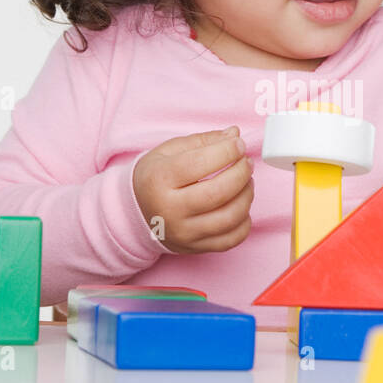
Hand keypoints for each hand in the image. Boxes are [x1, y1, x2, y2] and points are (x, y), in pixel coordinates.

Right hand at [132, 126, 253, 254]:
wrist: (136, 212)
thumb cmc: (156, 178)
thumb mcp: (169, 151)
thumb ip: (203, 141)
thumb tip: (235, 134)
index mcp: (159, 179)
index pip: (200, 163)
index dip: (227, 151)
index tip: (238, 144)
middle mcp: (169, 209)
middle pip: (219, 192)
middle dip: (241, 173)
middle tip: (246, 163)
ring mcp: (183, 232)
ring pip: (230, 218)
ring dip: (247, 196)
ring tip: (246, 182)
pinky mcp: (195, 248)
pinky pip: (231, 239)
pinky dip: (244, 222)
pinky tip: (240, 206)